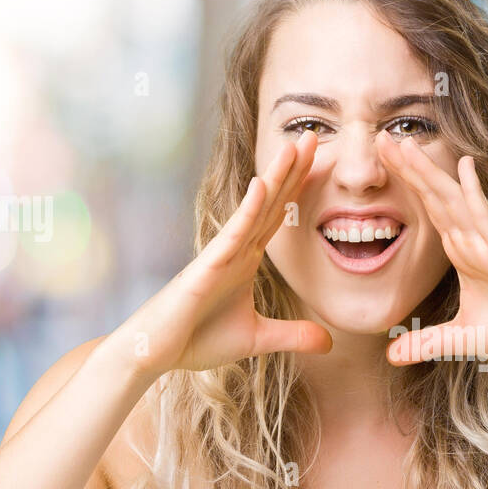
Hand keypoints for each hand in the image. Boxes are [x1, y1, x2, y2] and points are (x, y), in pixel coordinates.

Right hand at [109, 130, 331, 378]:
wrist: (158, 352)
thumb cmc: (198, 339)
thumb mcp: (258, 339)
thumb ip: (293, 335)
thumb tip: (329, 343)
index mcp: (247, 259)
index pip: (278, 216)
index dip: (299, 189)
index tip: (321, 162)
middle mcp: (236, 249)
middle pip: (270, 202)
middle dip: (293, 170)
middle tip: (314, 136)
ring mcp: (221, 254)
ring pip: (254, 209)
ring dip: (275, 178)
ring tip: (294, 147)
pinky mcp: (207, 267)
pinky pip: (232, 235)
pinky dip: (247, 211)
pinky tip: (261, 186)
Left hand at [375, 131, 487, 371]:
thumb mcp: (463, 340)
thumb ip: (427, 344)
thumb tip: (391, 356)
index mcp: (463, 253)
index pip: (429, 212)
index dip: (407, 186)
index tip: (381, 161)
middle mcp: (474, 241)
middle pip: (435, 198)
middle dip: (409, 169)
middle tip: (380, 137)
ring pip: (453, 202)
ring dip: (429, 174)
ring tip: (405, 145)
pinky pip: (486, 219)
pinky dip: (474, 193)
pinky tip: (464, 165)